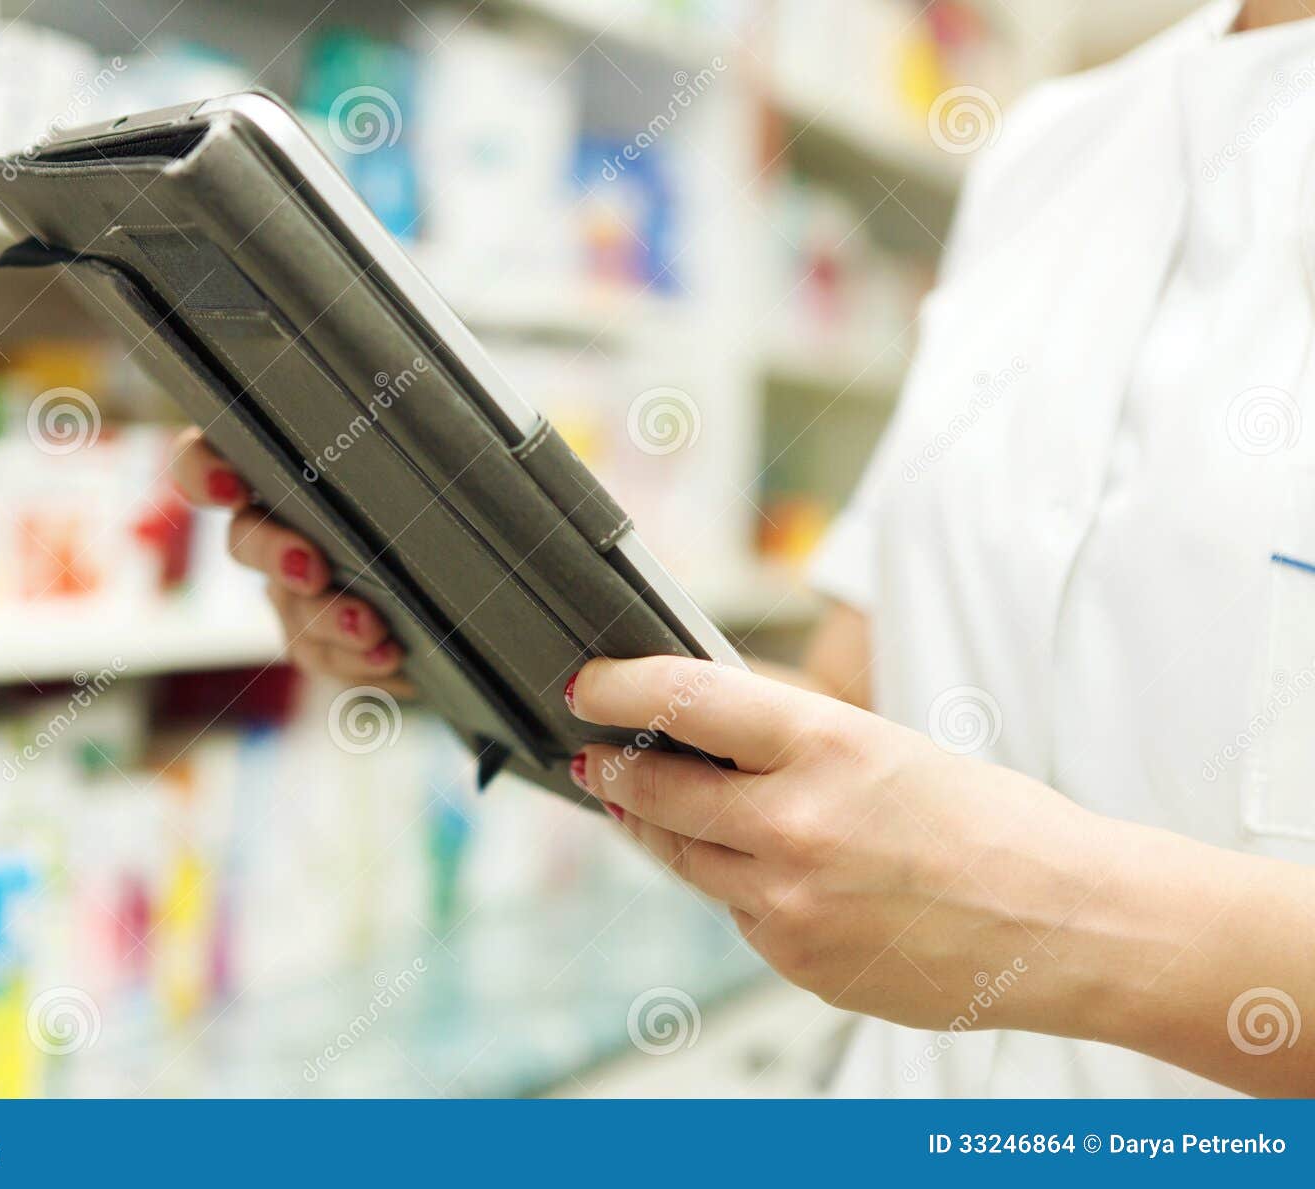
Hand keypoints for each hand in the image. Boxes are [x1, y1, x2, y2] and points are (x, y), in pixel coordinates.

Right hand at [168, 428, 410, 693]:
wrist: (461, 577)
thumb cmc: (433, 497)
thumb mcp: (417, 463)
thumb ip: (396, 449)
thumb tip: (426, 427)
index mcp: (286, 467)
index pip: (209, 458)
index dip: (202, 471)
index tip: (230, 488)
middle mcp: (274, 526)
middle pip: (244, 538)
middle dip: (274, 554)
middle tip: (311, 570)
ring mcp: (290, 588)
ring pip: (288, 606)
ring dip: (327, 618)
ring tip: (373, 629)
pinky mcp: (314, 639)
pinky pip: (319, 654)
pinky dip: (355, 660)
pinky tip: (392, 659)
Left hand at [569, 656, 1113, 1034]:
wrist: (1067, 925)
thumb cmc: (990, 825)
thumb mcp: (882, 747)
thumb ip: (784, 743)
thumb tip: (695, 733)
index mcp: (825, 744)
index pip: (684, 697)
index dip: (617, 686)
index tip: (585, 684)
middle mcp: (794, 823)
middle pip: (655, 788)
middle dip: (610, 768)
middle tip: (589, 755)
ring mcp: (789, 901)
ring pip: (681, 856)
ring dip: (657, 826)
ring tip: (639, 804)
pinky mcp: (795, 958)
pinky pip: (733, 912)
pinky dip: (731, 885)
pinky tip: (757, 869)